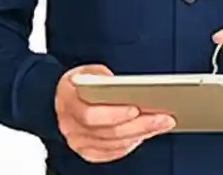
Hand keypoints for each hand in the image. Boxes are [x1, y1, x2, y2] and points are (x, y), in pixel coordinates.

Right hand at [54, 64, 176, 162]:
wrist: (58, 100)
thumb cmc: (76, 85)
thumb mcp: (85, 71)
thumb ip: (99, 75)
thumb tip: (117, 84)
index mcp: (68, 102)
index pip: (90, 115)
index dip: (114, 114)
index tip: (137, 108)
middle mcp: (70, 125)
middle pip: (109, 132)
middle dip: (140, 125)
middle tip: (164, 118)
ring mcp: (77, 141)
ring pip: (113, 144)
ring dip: (140, 135)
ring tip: (161, 124)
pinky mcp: (86, 151)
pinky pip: (110, 153)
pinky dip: (129, 145)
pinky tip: (144, 135)